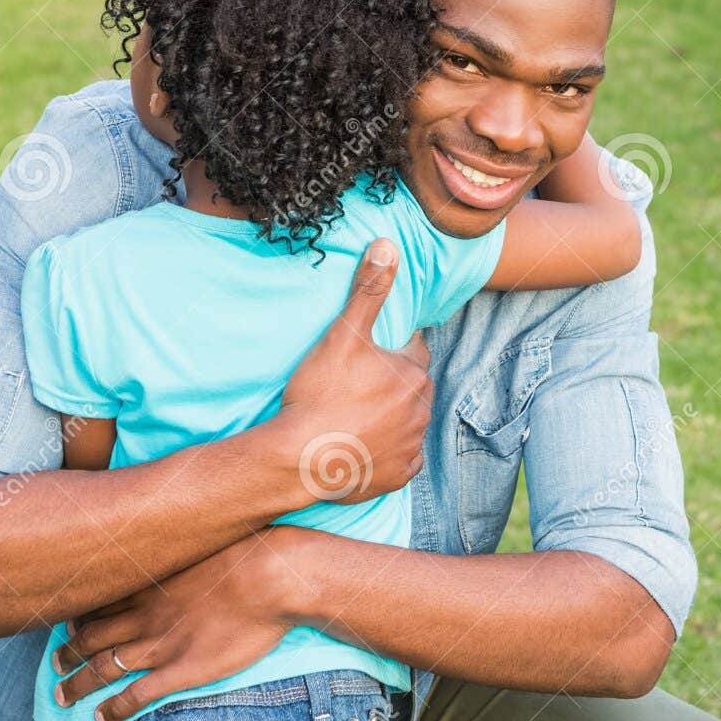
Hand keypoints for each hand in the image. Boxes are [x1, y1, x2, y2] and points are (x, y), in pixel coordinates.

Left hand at [50, 529, 299, 720]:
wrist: (272, 577)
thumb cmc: (249, 553)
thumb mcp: (206, 540)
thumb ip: (186, 551)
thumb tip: (184, 541)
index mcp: (150, 582)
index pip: (100, 601)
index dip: (79, 615)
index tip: (67, 622)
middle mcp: (145, 613)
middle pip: (92, 635)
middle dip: (68, 651)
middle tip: (54, 662)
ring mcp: (160, 643)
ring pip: (102, 667)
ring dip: (78, 683)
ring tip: (62, 694)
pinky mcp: (181, 670)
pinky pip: (136, 694)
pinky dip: (114, 708)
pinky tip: (101, 718)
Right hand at [277, 238, 432, 503]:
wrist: (300, 457)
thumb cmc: (320, 392)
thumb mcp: (343, 334)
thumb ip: (368, 290)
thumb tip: (388, 245)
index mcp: (412, 373)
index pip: (413, 350)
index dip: (390, 349)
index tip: (365, 356)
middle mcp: (420, 409)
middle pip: (412, 386)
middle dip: (393, 382)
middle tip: (356, 385)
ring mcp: (411, 445)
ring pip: (409, 421)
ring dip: (392, 416)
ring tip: (355, 414)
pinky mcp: (399, 475)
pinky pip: (402, 458)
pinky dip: (388, 451)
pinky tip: (362, 444)